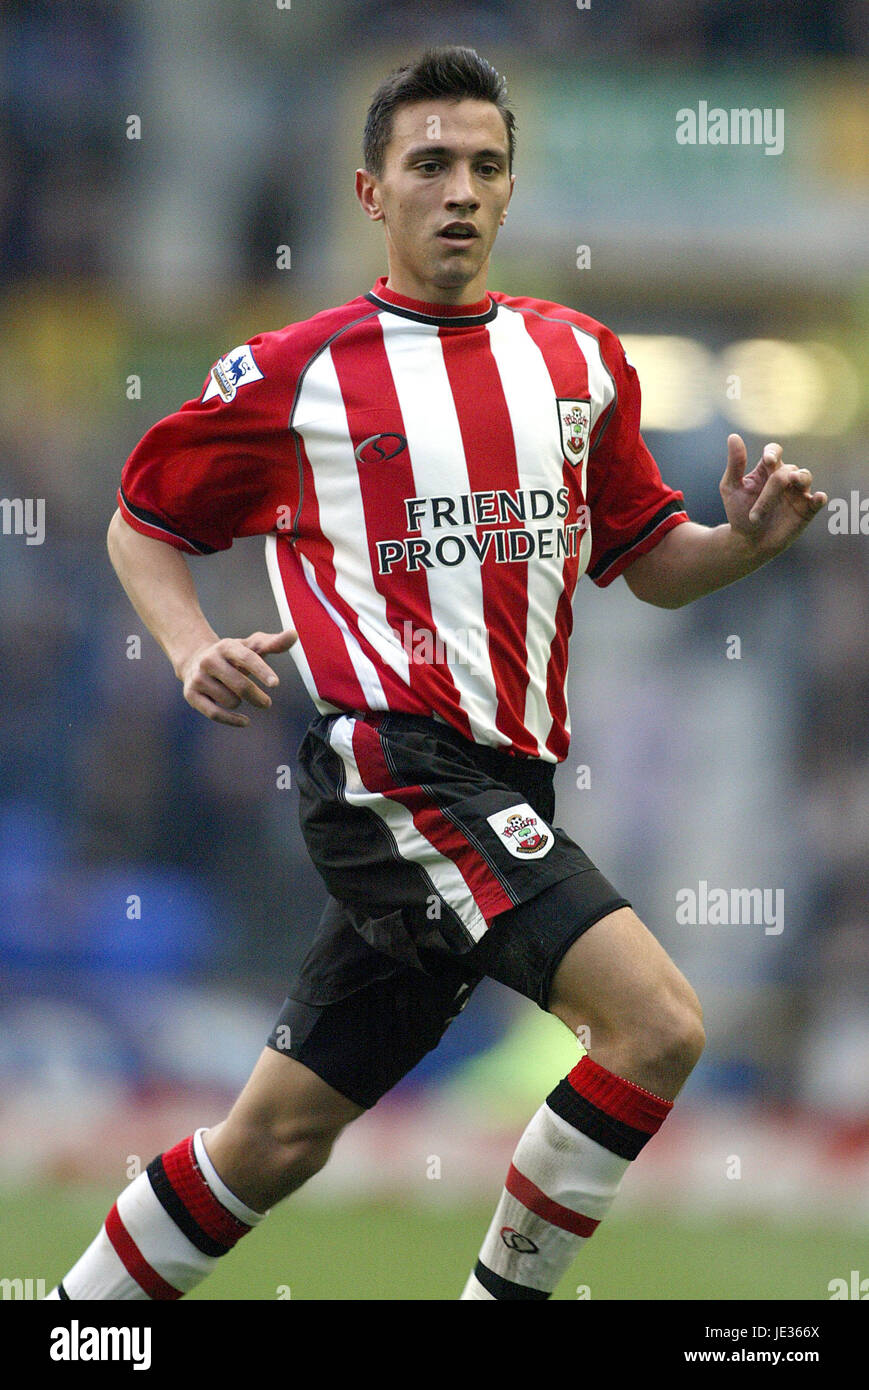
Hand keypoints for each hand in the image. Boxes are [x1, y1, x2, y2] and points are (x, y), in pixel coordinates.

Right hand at [179, 629, 296, 726]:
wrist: (196, 659)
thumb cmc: (232, 655)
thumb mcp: (250, 647)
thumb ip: (273, 643)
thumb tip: (294, 634)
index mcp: (226, 646)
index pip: (247, 658)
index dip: (262, 671)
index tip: (275, 684)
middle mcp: (209, 660)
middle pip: (240, 685)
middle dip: (257, 697)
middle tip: (266, 703)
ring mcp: (198, 678)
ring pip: (230, 701)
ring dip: (239, 701)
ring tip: (233, 692)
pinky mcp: (191, 695)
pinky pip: (215, 714)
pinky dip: (232, 721)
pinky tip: (245, 721)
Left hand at [720, 434, 826, 556]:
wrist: (749, 542)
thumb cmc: (739, 512)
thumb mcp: (731, 488)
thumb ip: (735, 464)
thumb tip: (733, 436)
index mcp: (767, 469)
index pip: (774, 451)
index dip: (773, 452)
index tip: (768, 460)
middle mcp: (785, 477)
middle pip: (785, 470)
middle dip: (772, 488)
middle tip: (755, 514)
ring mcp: (797, 492)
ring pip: (804, 476)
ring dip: (801, 478)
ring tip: (794, 480)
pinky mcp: (807, 509)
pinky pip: (818, 500)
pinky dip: (820, 498)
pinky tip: (818, 497)